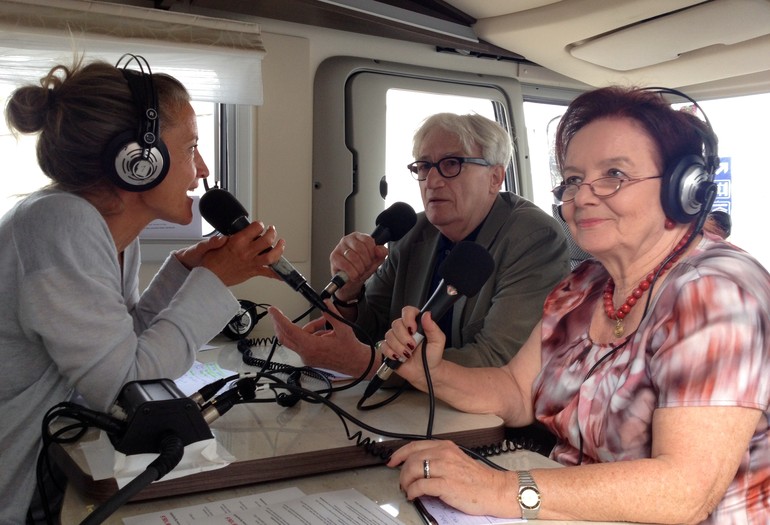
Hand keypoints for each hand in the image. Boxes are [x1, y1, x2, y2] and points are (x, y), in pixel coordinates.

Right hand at [177, 222, 285, 285]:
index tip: (259, 225)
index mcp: (237, 242)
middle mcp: (246, 252)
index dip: (259, 225)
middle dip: (272, 233)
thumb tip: (226, 236)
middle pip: (267, 240)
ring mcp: (251, 263)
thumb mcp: (210, 245)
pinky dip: (277, 274)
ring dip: (279, 249)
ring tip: (281, 243)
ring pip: (272, 255)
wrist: (209, 279)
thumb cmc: (210, 263)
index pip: (255, 228)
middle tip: (271, 231)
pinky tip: (282, 274)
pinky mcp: (253, 272)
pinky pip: (268, 273)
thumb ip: (218, 239)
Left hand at [268, 302, 376, 377]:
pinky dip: (309, 335)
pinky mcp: (309, 359)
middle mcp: (306, 354)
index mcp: (311, 346)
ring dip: (305, 328)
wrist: (355, 363)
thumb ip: (331, 314)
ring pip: (295, 339)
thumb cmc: (350, 349)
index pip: (290, 330)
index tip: (273, 310)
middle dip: (280, 324)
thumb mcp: (343, 328)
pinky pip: (302, 343)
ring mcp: (307, 357)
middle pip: (285, 337)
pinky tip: (323, 333)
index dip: (279, 319)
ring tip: (322, 323)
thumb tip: (325, 302)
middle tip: (277, 313)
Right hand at [329, 233, 387, 300]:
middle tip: (365, 268)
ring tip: (359, 272)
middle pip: (361, 249)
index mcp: (358, 237)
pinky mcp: (334, 257)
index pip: (368, 241)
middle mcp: (347, 239)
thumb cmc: (360, 268)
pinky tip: (353, 275)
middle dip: (366, 262)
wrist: (350, 282)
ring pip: (354, 257)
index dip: (372, 253)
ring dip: (359, 269)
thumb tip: (380, 250)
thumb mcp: (375, 260)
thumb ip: (381, 253)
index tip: (371, 259)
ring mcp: (339, 247)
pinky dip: (352, 273)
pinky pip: (346, 265)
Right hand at [380, 307, 446, 383]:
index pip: (407, 311)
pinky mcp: (389, 349)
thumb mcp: (438, 341)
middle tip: (413, 346)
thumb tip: (427, 315)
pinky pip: (383, 346)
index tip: (413, 330)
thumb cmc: (432, 356)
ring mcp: (396, 339)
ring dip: (399, 347)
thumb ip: (432, 327)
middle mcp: (405, 329)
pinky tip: (399, 357)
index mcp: (416, 323)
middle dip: (404, 337)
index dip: (408, 318)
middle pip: (396, 324)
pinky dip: (390, 353)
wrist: (426, 373)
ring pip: (389, 335)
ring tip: (408, 354)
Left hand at [387, 439, 515, 517]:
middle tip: (402, 482)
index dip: (399, 453)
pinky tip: (414, 496)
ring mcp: (445, 468)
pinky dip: (412, 491)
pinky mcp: (445, 484)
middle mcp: (444, 454)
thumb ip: (438, 459)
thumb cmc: (477, 480)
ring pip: (413, 469)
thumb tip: (418, 466)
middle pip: (411, 458)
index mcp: (446, 447)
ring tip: (408, 489)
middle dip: (402, 472)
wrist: (494, 490)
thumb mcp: (456, 460)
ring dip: (406, 482)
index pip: (415, 445)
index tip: (392, 461)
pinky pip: (420, 486)